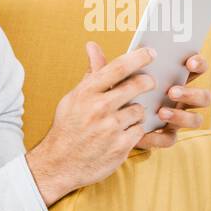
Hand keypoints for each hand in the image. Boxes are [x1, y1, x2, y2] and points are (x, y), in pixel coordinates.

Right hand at [25, 42, 156, 205]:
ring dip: (136, 112)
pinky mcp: (121, 146)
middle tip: (149, 82)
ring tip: (123, 118)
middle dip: (147, 82)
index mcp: (86, 93)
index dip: (138, 57)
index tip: (151, 53)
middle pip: (136, 85)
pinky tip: (122, 134)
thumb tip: (93, 46)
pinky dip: (134, 131)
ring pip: (139, 110)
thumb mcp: (73, 98)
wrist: (58, 164)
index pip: (117, 68)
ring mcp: (111, 128)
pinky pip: (140, 130)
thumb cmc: (67, 128)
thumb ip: (90, 74)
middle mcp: (99, 108)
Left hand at [111, 47, 210, 151]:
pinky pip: (172, 138)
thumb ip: (106, 67)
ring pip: (195, 119)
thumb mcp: (108, 81)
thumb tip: (90, 46)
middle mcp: (181, 98)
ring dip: (182, 115)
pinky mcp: (167, 136)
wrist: (101, 129)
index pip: (195, 68)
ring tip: (161, 111)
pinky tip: (145, 133)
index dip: (198, 64)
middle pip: (203, 95)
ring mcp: (177, 118)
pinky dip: (159, 136)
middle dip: (191, 92)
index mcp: (174, 77)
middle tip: (172, 89)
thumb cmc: (113, 97)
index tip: (188, 63)